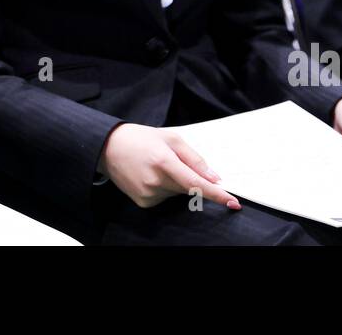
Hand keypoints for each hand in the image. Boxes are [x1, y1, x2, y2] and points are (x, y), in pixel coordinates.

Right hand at [98, 123, 240, 209]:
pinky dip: (164, 188)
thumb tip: (215, 178)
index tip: (233, 202)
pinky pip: (164, 198)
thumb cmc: (141, 138)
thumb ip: (195, 159)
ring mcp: (148, 194)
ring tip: (156, 165)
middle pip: (188, 188)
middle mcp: (156, 181)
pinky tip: (150, 175)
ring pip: (177, 193)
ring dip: (175, 182)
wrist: (108, 147)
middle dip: (190, 178)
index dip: (216, 194)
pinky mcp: (143, 202)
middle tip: (172, 161)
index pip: (196, 182)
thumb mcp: (171, 138)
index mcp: (164, 161)